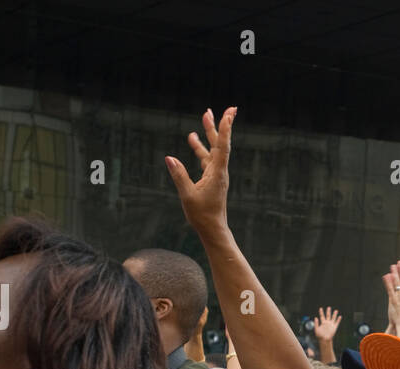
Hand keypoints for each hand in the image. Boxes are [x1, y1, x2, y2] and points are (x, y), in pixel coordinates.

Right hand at [166, 106, 236, 234]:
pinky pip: (206, 159)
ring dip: (209, 134)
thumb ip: (179, 176)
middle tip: (223, 108)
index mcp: (217, 173)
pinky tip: (192, 140)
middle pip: (220, 144)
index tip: (230, 113)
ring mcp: (216, 174)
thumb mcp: (187, 195)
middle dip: (219, 125)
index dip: (225, 128)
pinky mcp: (211, 179)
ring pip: (212, 150)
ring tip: (205, 116)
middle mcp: (219, 171)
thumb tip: (169, 158)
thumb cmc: (202, 215)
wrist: (212, 229)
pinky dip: (200, 149)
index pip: (223, 146)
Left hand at [313, 307, 341, 342]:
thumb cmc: (320, 336)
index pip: (322, 316)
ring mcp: (331, 325)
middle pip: (328, 316)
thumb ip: (316, 323)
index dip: (321, 312)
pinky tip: (340, 316)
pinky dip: (338, 320)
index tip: (320, 308)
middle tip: (329, 307)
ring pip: (333, 318)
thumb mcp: (316, 329)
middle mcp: (327, 323)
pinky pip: (337, 323)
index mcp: (322, 323)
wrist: (324, 340)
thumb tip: (315, 317)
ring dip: (334, 314)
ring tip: (336, 310)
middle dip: (328, 311)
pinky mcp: (334, 327)